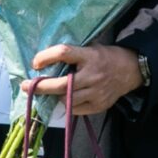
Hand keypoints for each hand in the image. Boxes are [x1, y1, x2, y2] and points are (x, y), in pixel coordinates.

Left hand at [22, 44, 142, 114]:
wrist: (130, 70)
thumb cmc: (105, 57)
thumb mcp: (90, 48)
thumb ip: (72, 54)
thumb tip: (45, 61)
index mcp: (89, 56)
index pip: (64, 53)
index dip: (46, 57)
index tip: (35, 63)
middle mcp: (93, 75)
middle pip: (61, 84)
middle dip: (41, 86)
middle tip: (26, 86)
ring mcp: (97, 93)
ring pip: (67, 99)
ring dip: (53, 96)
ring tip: (47, 92)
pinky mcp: (99, 106)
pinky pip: (76, 110)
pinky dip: (67, 104)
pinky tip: (64, 98)